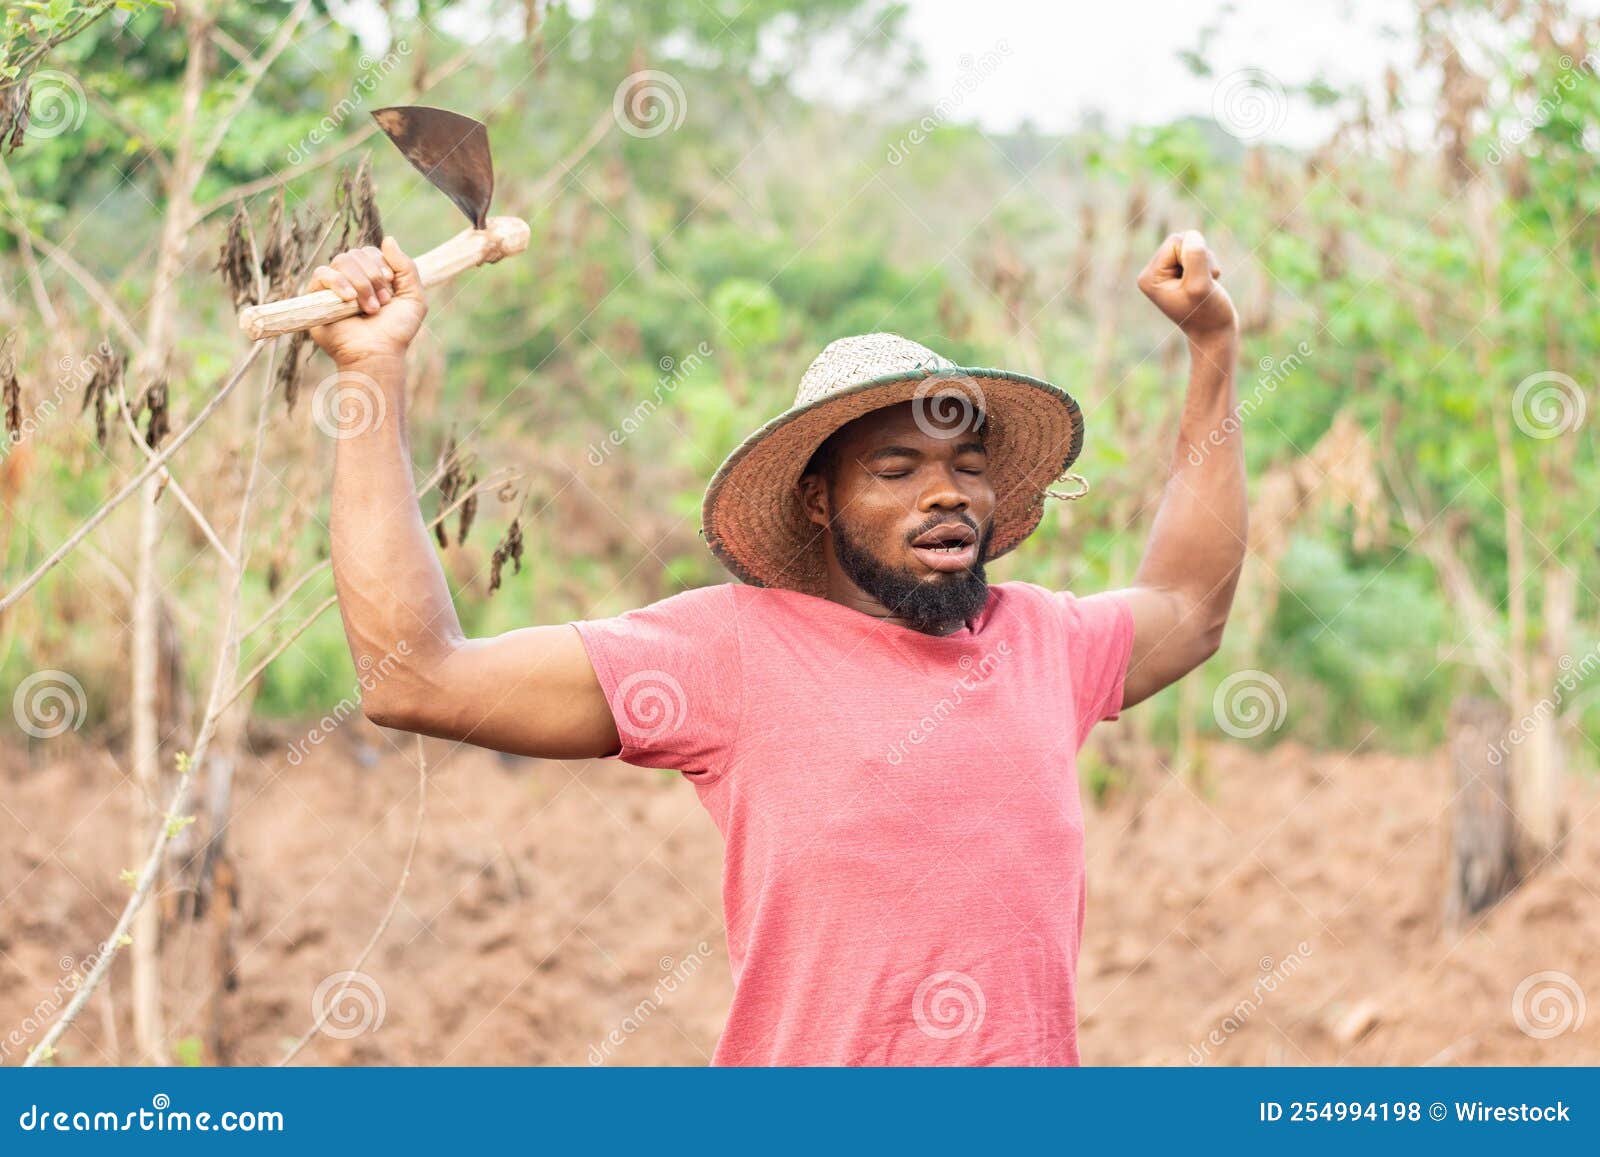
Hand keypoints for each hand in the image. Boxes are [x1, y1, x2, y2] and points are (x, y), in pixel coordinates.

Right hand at [307, 237, 427, 363]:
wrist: (378, 353)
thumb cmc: (396, 331)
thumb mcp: (413, 297)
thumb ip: (407, 267)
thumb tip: (388, 239)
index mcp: (371, 276)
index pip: (370, 251)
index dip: (381, 264)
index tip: (391, 287)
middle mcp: (351, 279)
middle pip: (356, 253)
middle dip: (373, 276)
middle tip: (382, 303)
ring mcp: (333, 288)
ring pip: (341, 260)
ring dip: (360, 283)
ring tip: (369, 308)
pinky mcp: (316, 298)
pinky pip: (321, 274)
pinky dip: (337, 282)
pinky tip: (349, 299)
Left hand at [1137, 229, 1236, 340]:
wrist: (1215, 333)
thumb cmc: (1208, 314)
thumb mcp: (1201, 286)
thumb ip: (1195, 259)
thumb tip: (1192, 236)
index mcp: (1149, 277)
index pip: (1176, 241)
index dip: (1194, 257)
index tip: (1195, 282)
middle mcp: (1152, 273)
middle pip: (1182, 239)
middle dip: (1201, 257)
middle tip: (1203, 283)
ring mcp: (1165, 273)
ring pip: (1192, 244)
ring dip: (1207, 262)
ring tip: (1205, 286)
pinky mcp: (1179, 273)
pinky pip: (1198, 252)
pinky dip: (1209, 266)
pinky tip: (1206, 285)